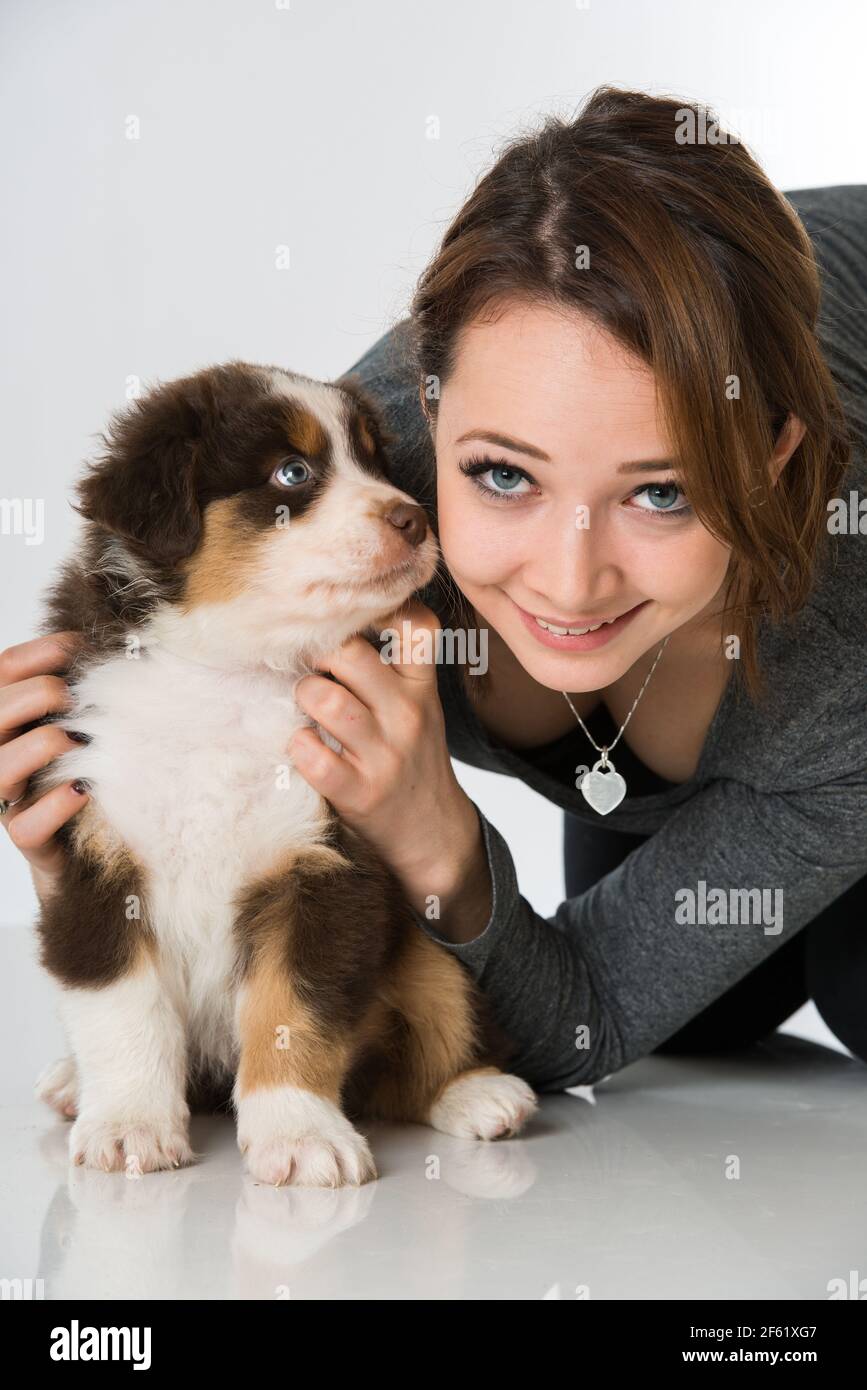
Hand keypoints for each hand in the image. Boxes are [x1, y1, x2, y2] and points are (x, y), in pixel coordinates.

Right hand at [0, 632, 88, 901]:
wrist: (95, 852)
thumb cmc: (93, 773)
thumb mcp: (89, 723)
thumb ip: (91, 689)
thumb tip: (121, 647)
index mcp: (12, 721)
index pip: (2, 671)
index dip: (36, 653)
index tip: (77, 646)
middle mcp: (2, 756)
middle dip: (35, 695)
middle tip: (73, 696)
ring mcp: (12, 801)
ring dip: (39, 745)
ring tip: (76, 740)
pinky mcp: (32, 842)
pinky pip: (25, 826)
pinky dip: (54, 804)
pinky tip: (83, 788)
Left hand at [289, 600, 489, 932]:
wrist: (433, 831)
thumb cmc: (412, 756)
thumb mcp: (419, 704)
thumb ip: (392, 665)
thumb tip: (331, 619)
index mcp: (423, 687)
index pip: (417, 625)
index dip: (380, 609)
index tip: (356, 622)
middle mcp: (408, 715)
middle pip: (351, 654)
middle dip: (319, 655)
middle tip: (313, 668)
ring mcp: (384, 755)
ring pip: (328, 701)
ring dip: (304, 697)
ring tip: (307, 707)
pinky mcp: (360, 792)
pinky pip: (313, 756)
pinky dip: (298, 746)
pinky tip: (305, 746)